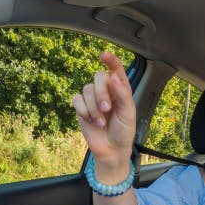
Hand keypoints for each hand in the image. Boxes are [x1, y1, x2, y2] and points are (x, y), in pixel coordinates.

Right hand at [70, 53, 135, 169]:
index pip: (116, 71)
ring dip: (93, 107)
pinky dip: (83, 110)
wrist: (111, 149)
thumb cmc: (124, 131)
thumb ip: (122, 94)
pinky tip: (91, 121)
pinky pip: (76, 99)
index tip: (104, 55)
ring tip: (101, 121)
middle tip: (107, 109)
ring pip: (86, 89)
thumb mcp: (128, 113)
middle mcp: (106, 91)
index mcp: (121, 90)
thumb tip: (113, 77)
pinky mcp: (81, 107)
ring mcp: (92, 99)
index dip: (111, 61)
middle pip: (98, 77)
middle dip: (101, 92)